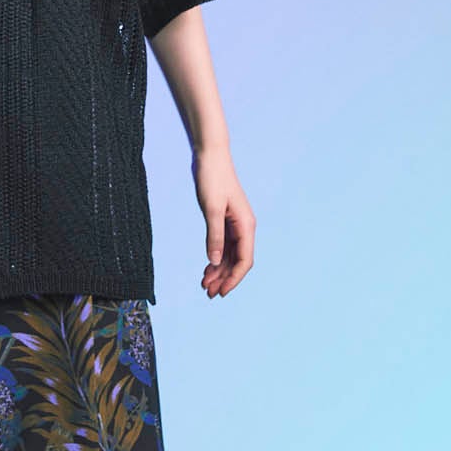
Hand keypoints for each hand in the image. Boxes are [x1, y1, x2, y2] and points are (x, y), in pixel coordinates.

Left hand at [195, 151, 253, 297]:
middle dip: (225, 278)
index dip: (234, 278)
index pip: (244, 260)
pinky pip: (224, 246)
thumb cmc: (212, 179)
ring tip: (205, 285)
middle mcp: (244, 227)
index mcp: (246, 225)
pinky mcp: (225, 220)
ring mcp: (235, 224)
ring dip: (219, 271)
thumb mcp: (211, 209)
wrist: (210, 156)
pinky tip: (207, 269)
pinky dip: (216, 259)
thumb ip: (214, 236)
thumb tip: (216, 261)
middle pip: (238, 261)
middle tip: (208, 293)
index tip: (221, 292)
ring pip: (230, 255)